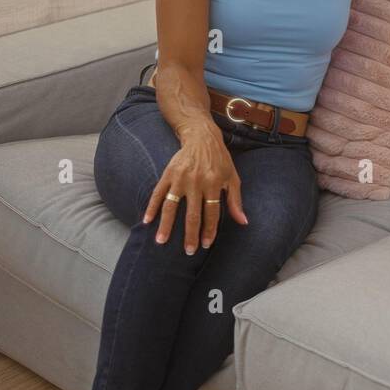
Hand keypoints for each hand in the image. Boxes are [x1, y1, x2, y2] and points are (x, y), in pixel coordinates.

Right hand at [141, 130, 247, 252]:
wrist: (202, 137)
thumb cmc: (220, 160)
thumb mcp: (232, 178)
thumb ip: (235, 201)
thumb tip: (243, 222)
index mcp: (214, 184)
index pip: (212, 213)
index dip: (209, 230)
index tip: (205, 245)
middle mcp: (196, 182)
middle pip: (192, 214)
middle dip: (190, 235)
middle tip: (188, 251)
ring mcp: (180, 178)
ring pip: (171, 206)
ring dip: (166, 225)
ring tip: (161, 241)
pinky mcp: (168, 173)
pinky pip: (158, 192)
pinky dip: (151, 206)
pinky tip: (146, 220)